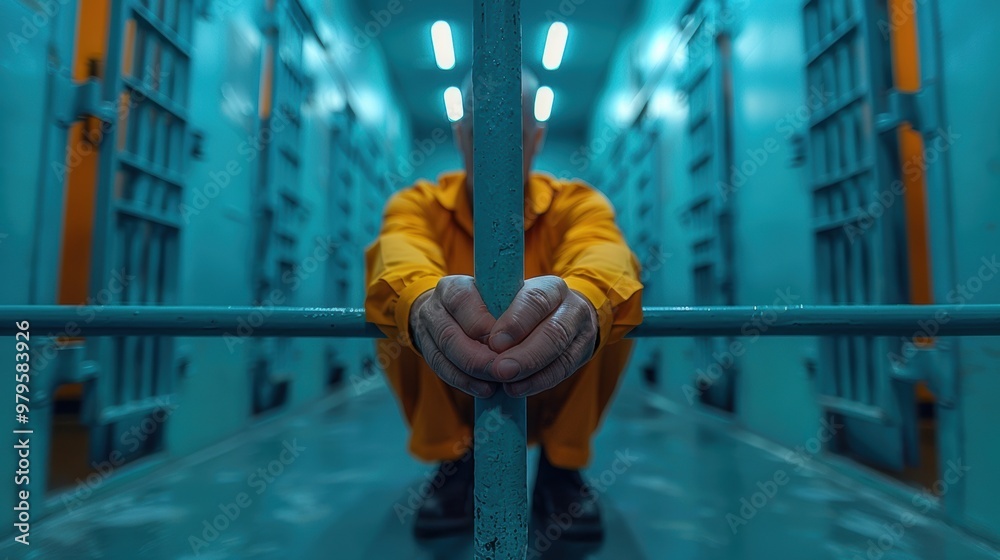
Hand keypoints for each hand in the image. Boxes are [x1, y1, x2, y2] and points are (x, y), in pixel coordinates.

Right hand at [409, 275, 499, 397]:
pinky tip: (483, 389)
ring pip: (444, 352)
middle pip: (450, 333)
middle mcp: (436, 303)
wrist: (448, 308)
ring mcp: (428, 326)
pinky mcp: (425, 348)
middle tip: (503, 370)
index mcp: (455, 286)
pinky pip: (441, 368)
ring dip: (472, 372)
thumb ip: (508, 311)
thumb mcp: (498, 298)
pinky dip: (463, 381)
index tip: (506, 343)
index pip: (463, 301)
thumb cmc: (486, 304)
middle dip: (479, 356)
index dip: (485, 324)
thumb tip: (521, 340)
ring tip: (495, 384)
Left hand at [486, 276, 598, 396]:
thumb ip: (494, 313)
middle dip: (525, 354)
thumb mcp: (510, 299)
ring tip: (508, 384)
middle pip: (553, 331)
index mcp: (549, 286)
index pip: (535, 299)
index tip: (494, 342)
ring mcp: (580, 329)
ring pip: (561, 353)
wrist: (566, 312)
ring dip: (531, 372)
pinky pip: (562, 370)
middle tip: (500, 370)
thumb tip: (476, 340)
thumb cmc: (525, 307)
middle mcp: (570, 305)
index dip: (515, 322)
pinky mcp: (582, 352)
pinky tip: (518, 389)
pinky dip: (538, 382)